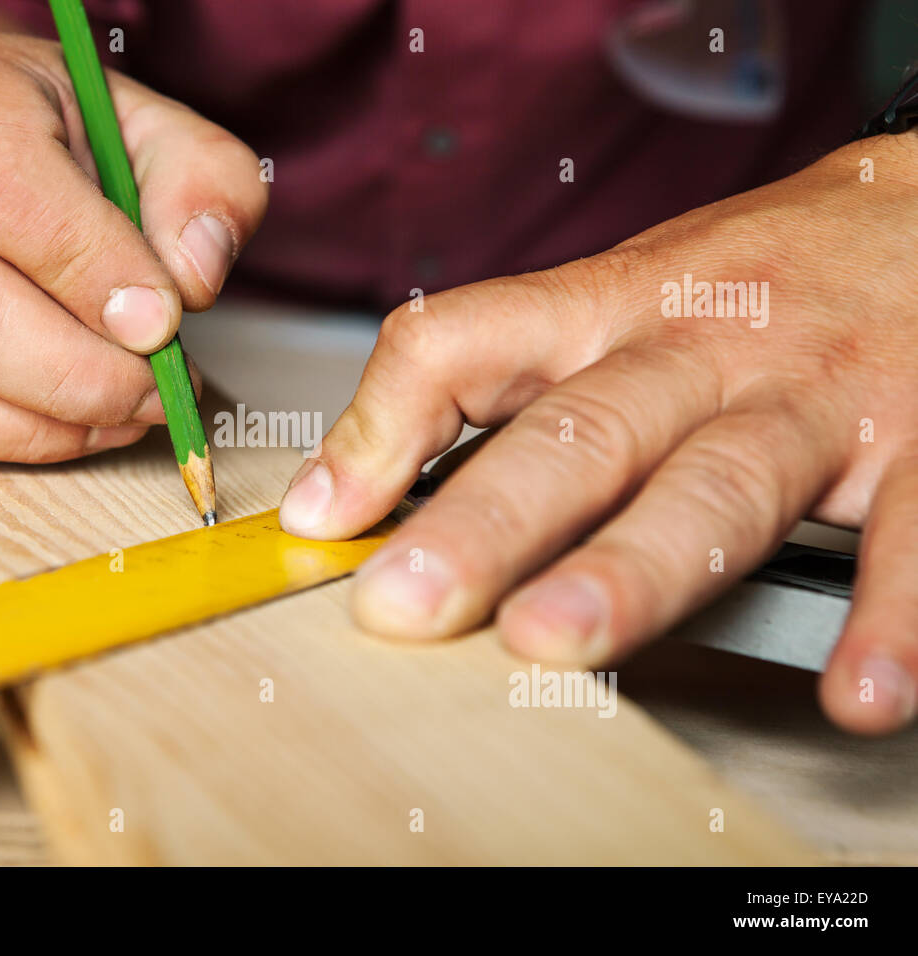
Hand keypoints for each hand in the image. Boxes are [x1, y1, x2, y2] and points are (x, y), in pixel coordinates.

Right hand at [0, 33, 265, 463]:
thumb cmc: (53, 149)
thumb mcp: (152, 135)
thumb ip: (203, 189)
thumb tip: (192, 278)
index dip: (87, 270)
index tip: (162, 324)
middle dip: (73, 380)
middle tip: (150, 396)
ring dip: (27, 432)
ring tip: (104, 418)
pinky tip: (21, 425)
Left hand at [280, 133, 917, 734]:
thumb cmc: (755, 276)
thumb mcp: (616, 297)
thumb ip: (493, 379)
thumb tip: (349, 482)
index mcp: (609, 309)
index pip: (466, 338)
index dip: (382, 422)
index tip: (322, 514)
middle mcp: (698, 349)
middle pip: (580, 432)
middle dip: (488, 521)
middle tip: (410, 600)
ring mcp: (810, 395)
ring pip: (714, 483)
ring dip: (634, 568)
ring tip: (560, 638)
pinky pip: (911, 531)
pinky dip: (891, 615)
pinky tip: (856, 688)